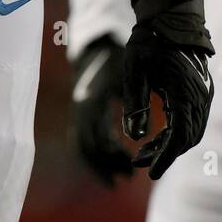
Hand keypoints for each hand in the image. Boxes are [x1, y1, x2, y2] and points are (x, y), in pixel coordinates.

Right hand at [71, 36, 133, 186]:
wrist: (97, 45)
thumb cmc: (116, 58)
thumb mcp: (128, 78)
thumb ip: (135, 106)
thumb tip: (143, 135)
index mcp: (90, 102)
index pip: (94, 141)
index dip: (110, 160)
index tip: (130, 174)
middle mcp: (80, 109)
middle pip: (86, 148)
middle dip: (106, 165)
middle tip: (130, 176)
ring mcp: (78, 111)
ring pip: (84, 145)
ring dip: (103, 160)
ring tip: (127, 171)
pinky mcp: (83, 112)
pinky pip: (86, 137)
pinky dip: (101, 149)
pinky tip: (118, 154)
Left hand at [122, 26, 212, 179]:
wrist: (169, 14)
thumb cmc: (149, 39)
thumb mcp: (135, 70)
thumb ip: (135, 103)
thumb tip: (136, 137)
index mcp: (186, 92)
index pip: (180, 137)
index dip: (165, 158)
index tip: (149, 172)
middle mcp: (201, 96)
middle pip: (188, 138)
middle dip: (165, 154)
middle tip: (138, 160)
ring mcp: (204, 93)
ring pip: (191, 130)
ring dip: (170, 144)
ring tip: (143, 151)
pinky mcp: (200, 89)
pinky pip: (192, 119)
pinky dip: (176, 131)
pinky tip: (157, 134)